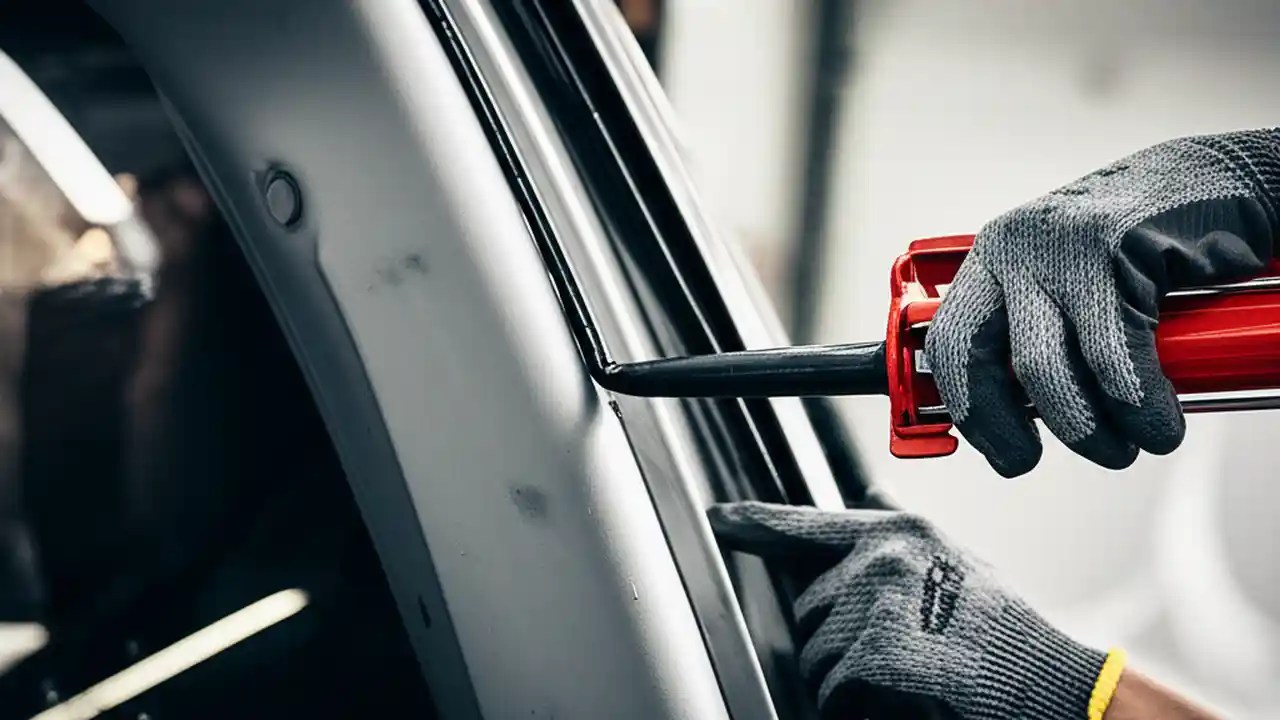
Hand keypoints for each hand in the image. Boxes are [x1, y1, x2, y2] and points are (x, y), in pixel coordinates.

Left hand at [709, 501, 1105, 719]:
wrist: (1051, 680)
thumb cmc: (1003, 629)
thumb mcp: (951, 559)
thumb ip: (898, 532)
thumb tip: (867, 496)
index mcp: (897, 532)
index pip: (808, 524)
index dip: (758, 523)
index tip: (721, 518)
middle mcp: (879, 559)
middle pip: (808, 607)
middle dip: (835, 638)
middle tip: (896, 654)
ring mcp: (873, 606)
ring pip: (815, 655)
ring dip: (844, 678)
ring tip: (906, 675)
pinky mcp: (871, 656)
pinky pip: (831, 692)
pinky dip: (853, 708)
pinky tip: (901, 698)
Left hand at [926, 129, 1279, 475]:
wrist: (1219, 184)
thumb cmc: (1144, 249)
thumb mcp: (1071, 291)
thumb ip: (1036, 337)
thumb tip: (1013, 413)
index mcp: (990, 263)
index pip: (948, 345)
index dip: (967, 409)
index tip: (998, 450)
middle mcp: (1011, 250)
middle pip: (976, 359)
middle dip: (1004, 428)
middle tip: (1034, 460)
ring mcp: (1057, 247)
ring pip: (1042, 369)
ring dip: (1085, 430)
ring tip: (1126, 446)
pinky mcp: (1113, 247)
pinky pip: (1112, 357)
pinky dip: (1139, 409)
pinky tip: (1160, 423)